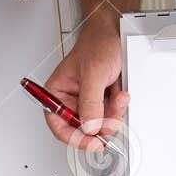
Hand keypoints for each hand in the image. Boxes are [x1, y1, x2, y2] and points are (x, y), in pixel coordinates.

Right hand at [42, 14, 126, 150]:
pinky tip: (119, 93)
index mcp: (56, 93)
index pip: (59, 125)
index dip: (74, 137)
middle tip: (112, 117)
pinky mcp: (101, 101)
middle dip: (100, 123)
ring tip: (118, 96)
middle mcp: (69, 99)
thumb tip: (89, 126)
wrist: (115, 33)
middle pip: (82, 128)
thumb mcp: (93, 73)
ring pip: (99, 124)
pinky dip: (118, 107)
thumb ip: (90, 102)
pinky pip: (110, 115)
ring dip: (113, 113)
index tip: (91, 142)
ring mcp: (86, 101)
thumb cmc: (97, 44)